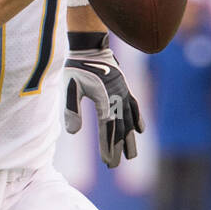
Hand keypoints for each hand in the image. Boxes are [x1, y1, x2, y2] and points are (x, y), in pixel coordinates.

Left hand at [64, 36, 144, 167]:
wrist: (89, 45)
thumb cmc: (76, 66)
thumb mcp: (69, 87)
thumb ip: (71, 110)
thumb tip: (73, 133)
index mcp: (104, 99)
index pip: (108, 129)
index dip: (107, 147)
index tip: (107, 163)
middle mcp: (118, 97)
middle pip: (121, 128)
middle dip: (118, 148)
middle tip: (115, 165)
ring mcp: (123, 92)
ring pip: (130, 119)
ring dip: (130, 138)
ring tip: (131, 155)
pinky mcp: (124, 88)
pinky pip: (134, 106)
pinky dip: (137, 118)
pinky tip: (141, 130)